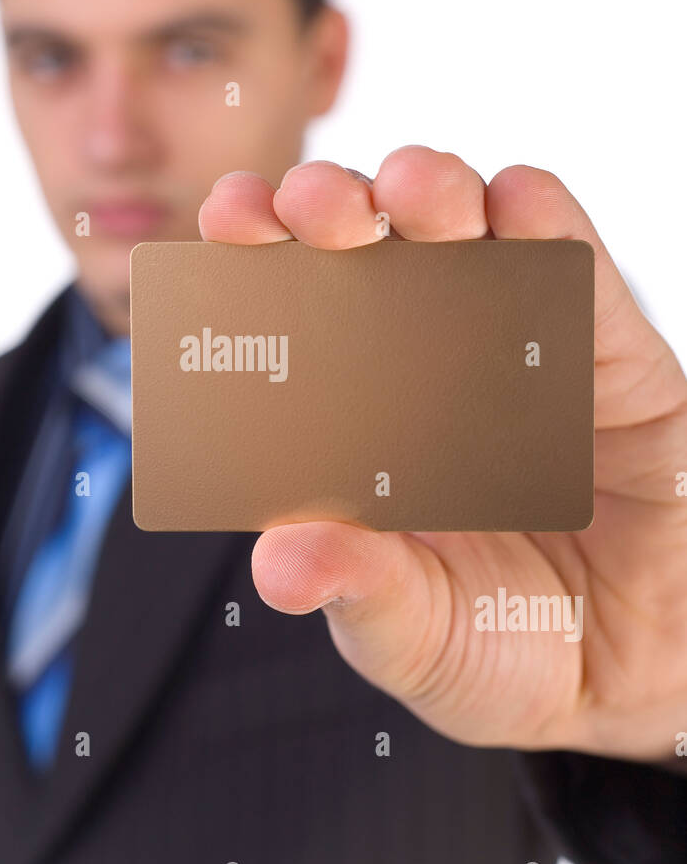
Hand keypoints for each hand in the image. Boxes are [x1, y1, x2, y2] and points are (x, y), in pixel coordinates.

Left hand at [197, 148, 686, 761]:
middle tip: (313, 204)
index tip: (227, 226)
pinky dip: (547, 223)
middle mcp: (419, 365)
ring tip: (410, 191)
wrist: (635, 671)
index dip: (252, 263)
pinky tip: (520, 201)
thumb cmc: (503, 650)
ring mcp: (511, 346)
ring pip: (464, 233)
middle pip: (363, 251)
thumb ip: (361, 596)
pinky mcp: (605, 351)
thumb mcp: (418, 637)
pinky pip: (574, 269)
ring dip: (431, 192)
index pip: (285, 320)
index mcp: (349, 422)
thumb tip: (281, 564)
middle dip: (329, 206)